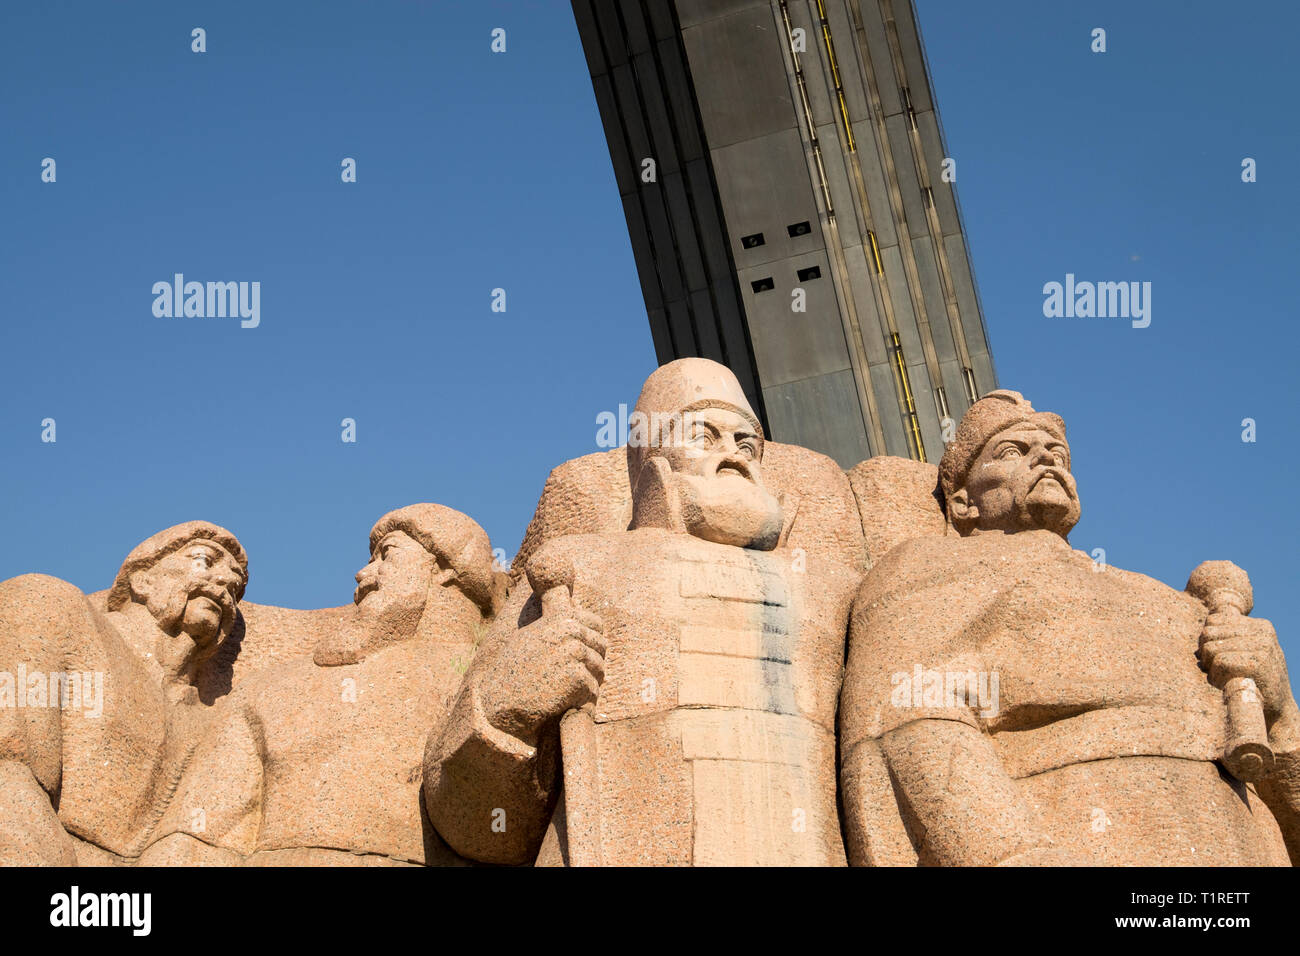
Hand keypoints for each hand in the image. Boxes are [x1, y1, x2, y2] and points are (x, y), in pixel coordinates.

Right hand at [478, 591, 604, 744]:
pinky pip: (593, 688)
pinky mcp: (578, 677)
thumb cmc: (514, 668)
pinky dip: (582, 698)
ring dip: (588, 681)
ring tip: (565, 688)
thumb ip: (555, 618)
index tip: (580, 651)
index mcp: (560, 616)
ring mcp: (575, 653)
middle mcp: (570, 630)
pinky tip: (563, 700)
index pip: (596, 622)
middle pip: (601, 645)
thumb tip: (578, 603)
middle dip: (592, 661)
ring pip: (599, 668)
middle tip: (572, 675)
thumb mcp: (532, 633)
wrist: (502, 699)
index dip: (592, 637)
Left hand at [1200, 612, 1298, 730]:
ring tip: (1225, 677)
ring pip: (1211, 648)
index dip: (1206, 640)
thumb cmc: (1253, 681)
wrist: (1277, 712)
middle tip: (1218, 670)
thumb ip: (1226, 637)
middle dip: (1206, 654)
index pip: (1212, 620)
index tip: (1218, 656)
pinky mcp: (1259, 663)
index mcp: (1260, 626)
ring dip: (1210, 668)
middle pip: (1208, 633)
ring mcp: (1263, 647)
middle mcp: (1263, 632)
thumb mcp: (1243, 652)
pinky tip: (1228, 684)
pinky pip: (1219, 661)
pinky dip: (1216, 676)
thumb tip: (1202, 632)